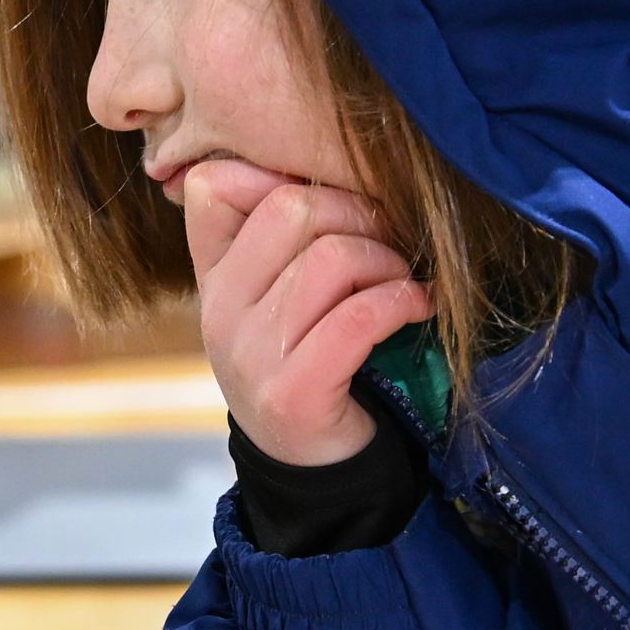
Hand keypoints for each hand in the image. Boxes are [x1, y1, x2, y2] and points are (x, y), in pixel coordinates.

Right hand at [182, 157, 431, 467]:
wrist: (316, 468)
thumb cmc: (312, 362)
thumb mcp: (281, 297)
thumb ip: (284, 237)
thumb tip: (322, 161)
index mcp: (212, 279)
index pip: (215, 188)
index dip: (278, 173)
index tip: (331, 205)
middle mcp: (218, 313)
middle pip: (289, 208)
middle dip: (357, 213)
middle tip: (387, 240)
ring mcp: (250, 356)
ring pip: (331, 258)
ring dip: (385, 262)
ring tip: (400, 281)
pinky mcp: (292, 394)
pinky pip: (359, 316)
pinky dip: (402, 302)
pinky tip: (416, 308)